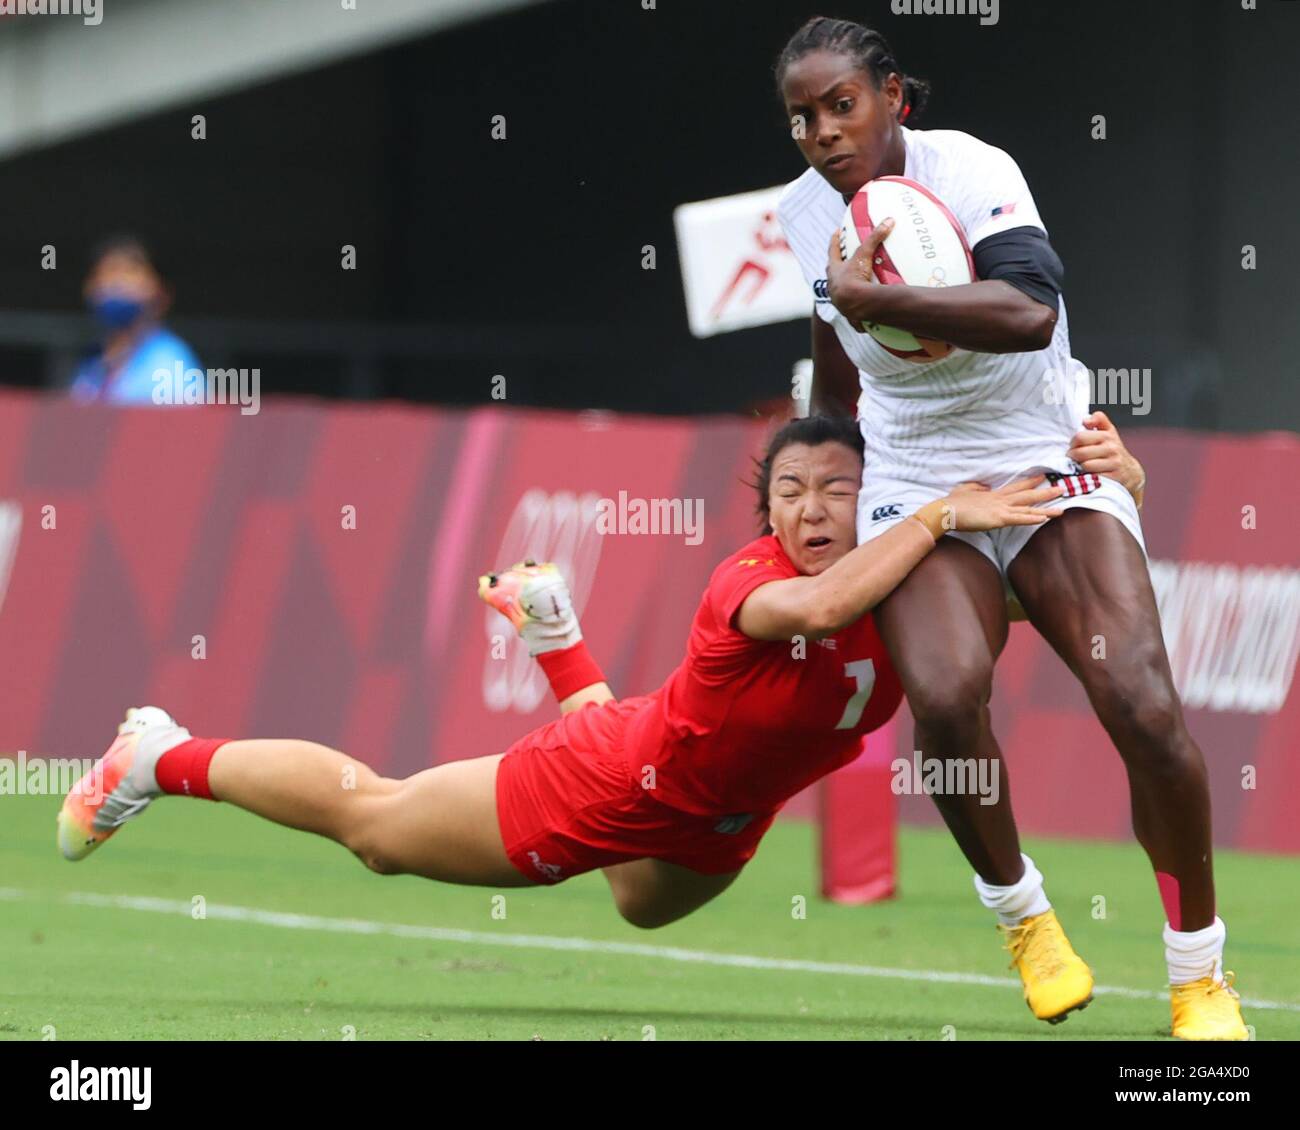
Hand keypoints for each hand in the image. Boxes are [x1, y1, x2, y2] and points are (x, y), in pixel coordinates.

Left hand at [826, 218, 893, 322]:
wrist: (855, 305)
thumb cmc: (854, 279)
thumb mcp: (863, 256)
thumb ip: (875, 238)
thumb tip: (889, 220)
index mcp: (834, 271)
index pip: (832, 252)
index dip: (835, 241)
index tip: (836, 232)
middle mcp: (833, 286)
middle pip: (833, 273)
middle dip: (837, 266)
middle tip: (843, 260)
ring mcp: (839, 300)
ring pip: (840, 291)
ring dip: (845, 287)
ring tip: (854, 285)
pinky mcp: (848, 313)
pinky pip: (852, 310)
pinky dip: (857, 309)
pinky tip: (863, 310)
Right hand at [939, 475, 1064, 531]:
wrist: (945, 510)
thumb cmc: (953, 502)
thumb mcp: (965, 490)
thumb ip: (977, 488)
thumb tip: (985, 486)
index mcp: (993, 495)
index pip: (1016, 487)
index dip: (1030, 482)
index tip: (1042, 476)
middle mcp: (1000, 500)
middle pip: (1027, 495)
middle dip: (1044, 492)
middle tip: (1061, 488)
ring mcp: (1000, 509)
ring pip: (1027, 507)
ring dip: (1045, 508)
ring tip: (1061, 508)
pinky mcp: (998, 519)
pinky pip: (1019, 519)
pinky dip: (1032, 518)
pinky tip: (1044, 518)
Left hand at [1068, 410, 1145, 506]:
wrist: (1130, 471)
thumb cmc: (1113, 450)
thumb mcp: (1109, 432)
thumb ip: (1099, 420)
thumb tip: (1086, 420)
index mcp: (1107, 435)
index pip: (1080, 437)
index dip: (1073, 443)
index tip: (1074, 447)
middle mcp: (1112, 448)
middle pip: (1080, 453)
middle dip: (1073, 457)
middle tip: (1073, 458)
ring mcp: (1114, 463)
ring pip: (1085, 465)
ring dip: (1079, 468)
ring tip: (1080, 466)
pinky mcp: (1114, 477)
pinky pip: (1093, 478)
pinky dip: (1087, 477)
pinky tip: (1088, 475)